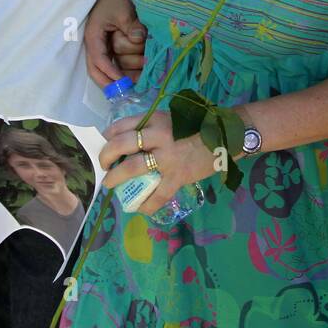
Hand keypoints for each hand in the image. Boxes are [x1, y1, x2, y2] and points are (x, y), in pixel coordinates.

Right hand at [84, 0, 146, 86]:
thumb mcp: (122, 10)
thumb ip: (130, 26)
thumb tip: (139, 38)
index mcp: (94, 36)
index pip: (99, 61)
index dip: (110, 72)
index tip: (123, 81)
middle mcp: (97, 44)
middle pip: (97, 71)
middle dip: (110, 83)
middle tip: (127, 91)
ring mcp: (105, 45)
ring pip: (108, 67)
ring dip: (123, 73)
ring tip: (140, 76)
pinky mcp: (113, 44)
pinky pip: (117, 61)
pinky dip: (126, 68)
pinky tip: (139, 74)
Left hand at [99, 111, 216, 216]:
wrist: (224, 136)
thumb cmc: (195, 127)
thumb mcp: (170, 119)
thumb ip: (151, 127)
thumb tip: (128, 142)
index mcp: (155, 119)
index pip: (122, 125)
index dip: (107, 136)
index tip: (104, 144)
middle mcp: (158, 135)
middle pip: (121, 144)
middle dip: (106, 156)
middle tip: (104, 164)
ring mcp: (168, 157)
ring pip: (133, 167)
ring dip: (116, 177)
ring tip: (110, 184)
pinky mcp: (178, 176)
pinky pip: (157, 195)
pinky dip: (146, 204)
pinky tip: (139, 208)